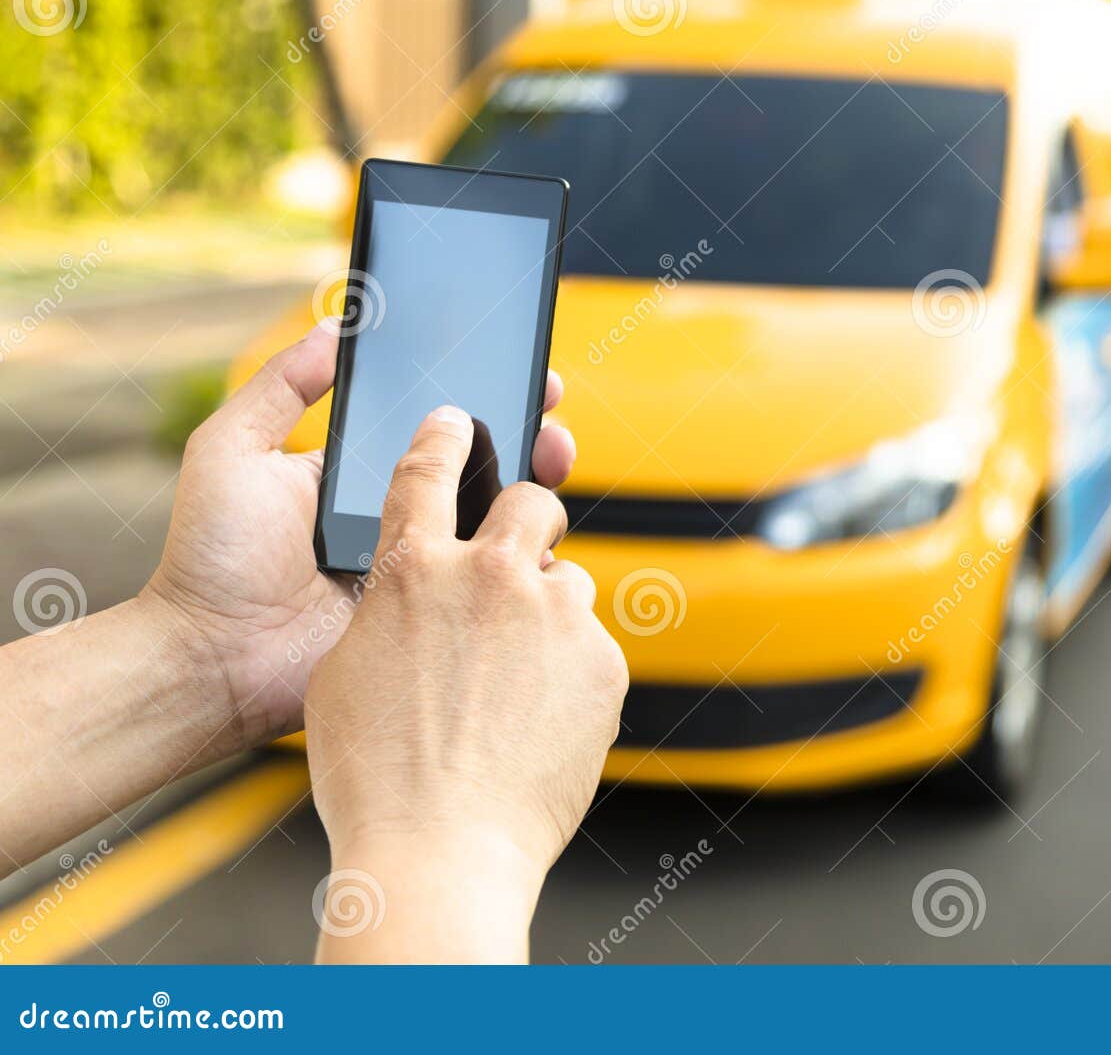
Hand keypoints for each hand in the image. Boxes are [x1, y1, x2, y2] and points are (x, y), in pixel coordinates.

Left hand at [143, 317, 577, 749]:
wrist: (215, 661)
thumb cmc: (214, 558)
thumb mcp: (233, 451)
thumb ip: (279, 386)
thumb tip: (333, 325)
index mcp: (363, 476)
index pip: (435, 429)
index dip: (479, 395)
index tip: (512, 366)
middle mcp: (402, 517)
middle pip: (484, 468)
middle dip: (526, 431)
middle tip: (547, 407)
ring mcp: (424, 569)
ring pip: (500, 521)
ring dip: (538, 482)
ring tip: (552, 454)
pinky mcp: (437, 617)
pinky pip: (491, 583)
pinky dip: (525, 555)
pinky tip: (541, 527)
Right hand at [305, 406, 626, 962]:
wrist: (442, 850)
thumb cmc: (374, 776)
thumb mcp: (345, 674)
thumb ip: (389, 612)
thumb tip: (416, 596)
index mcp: (412, 571)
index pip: (429, 469)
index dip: (444, 436)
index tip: (458, 420)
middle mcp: (491, 576)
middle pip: (532, 498)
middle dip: (527, 514)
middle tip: (515, 551)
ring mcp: (556, 616)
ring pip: (567, 580)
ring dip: (546, 612)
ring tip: (515, 683)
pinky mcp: (605, 663)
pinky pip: (590, 648)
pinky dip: (570, 673)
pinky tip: (540, 723)